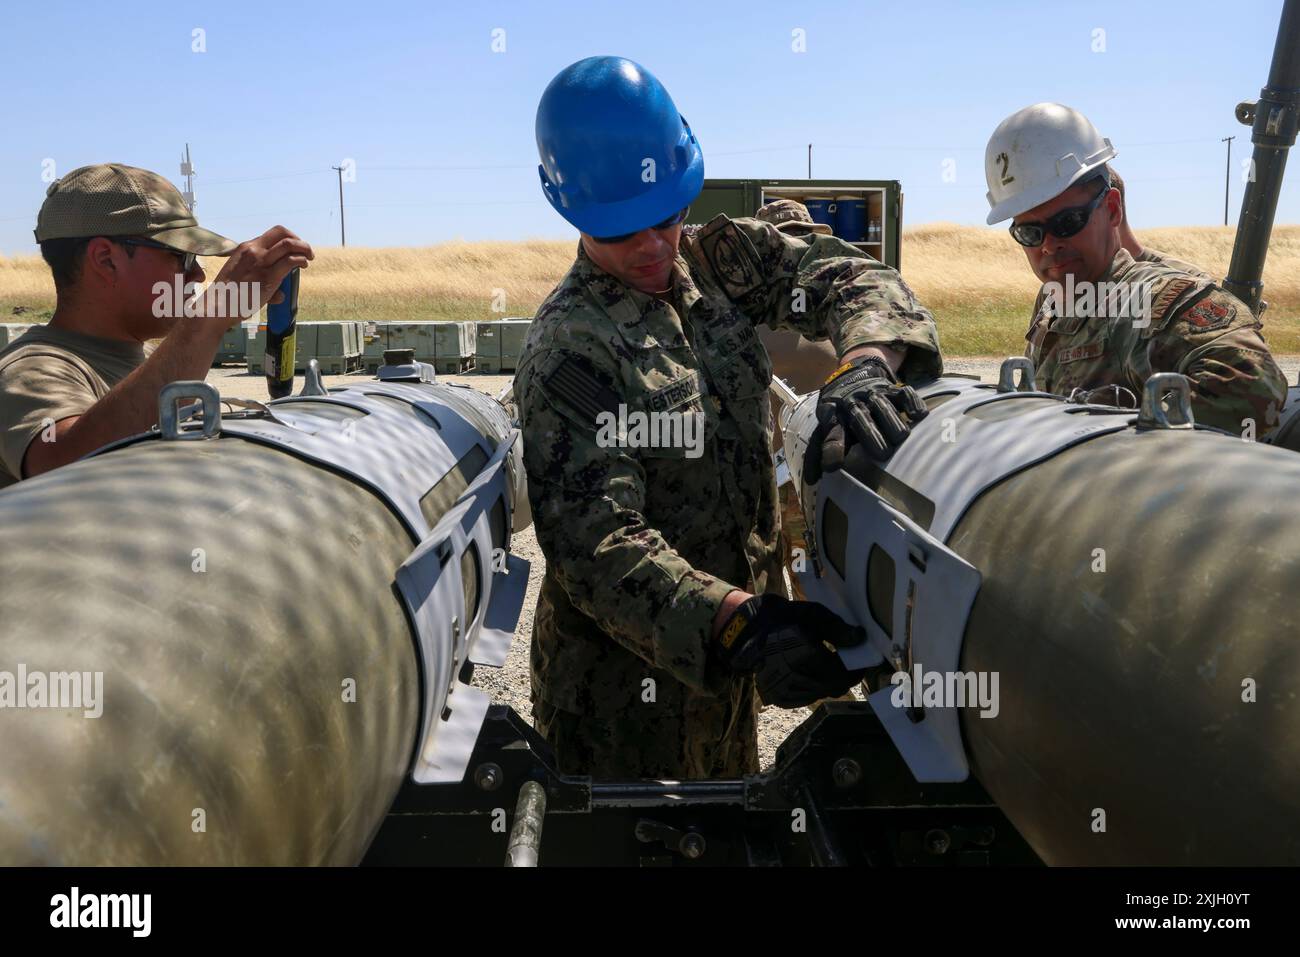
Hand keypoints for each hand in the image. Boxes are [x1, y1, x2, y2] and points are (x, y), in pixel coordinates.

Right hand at [197, 226, 313, 321]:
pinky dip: (301, 261)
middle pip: (283, 233)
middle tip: (306, 251)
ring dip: (304, 249)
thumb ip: (261, 279)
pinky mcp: (268, 277)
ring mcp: (261, 262)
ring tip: (308, 257)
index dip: (289, 237)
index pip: (273, 234)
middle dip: (299, 239)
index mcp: (246, 248)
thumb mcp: (241, 276)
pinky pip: (290, 261)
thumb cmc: (228, 295)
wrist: (217, 306)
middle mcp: (253, 251)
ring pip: (289, 244)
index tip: (295, 248)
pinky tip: (302, 266)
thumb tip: (280, 294)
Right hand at [714, 594, 866, 707]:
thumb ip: (838, 629)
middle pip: (834, 687)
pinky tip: (811, 670)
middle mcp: (793, 678)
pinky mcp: (779, 698)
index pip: (842, 674)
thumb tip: (861, 639)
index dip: (857, 669)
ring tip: (828, 663)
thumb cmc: (782, 618)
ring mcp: (785, 691)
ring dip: (830, 681)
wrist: (746, 630)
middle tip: (850, 662)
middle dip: (846, 676)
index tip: (863, 660)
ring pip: (822, 693)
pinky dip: (815, 686)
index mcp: (803, 656)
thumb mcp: (812, 615)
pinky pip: (808, 697)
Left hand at [804, 355, 927, 481]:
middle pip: (861, 419)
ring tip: (900, 438)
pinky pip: (904, 393)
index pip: (831, 434)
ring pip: (883, 406)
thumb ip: (817, 453)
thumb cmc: (840, 413)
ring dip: (892, 422)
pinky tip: (918, 415)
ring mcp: (873, 395)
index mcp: (834, 417)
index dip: (832, 450)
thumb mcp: (825, 428)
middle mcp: (853, 404)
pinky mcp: (892, 389)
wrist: (854, 376)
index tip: (833, 467)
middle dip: (871, 435)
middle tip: (882, 454)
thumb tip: (810, 480)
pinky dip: (912, 403)